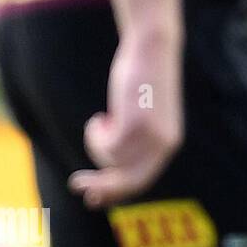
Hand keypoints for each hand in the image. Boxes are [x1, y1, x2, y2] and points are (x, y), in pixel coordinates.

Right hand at [69, 29, 182, 208]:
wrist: (151, 50)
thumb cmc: (144, 81)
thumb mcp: (143, 116)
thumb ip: (135, 141)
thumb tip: (109, 167)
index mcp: (169, 144)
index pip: (142, 181)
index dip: (116, 193)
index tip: (93, 197)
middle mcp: (164, 144)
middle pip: (128, 181)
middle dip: (101, 187)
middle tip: (77, 184)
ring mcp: (150, 136)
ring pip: (111, 160)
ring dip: (97, 144)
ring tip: (101, 121)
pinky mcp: (134, 124)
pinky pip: (105, 145)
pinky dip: (95, 133)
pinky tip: (100, 117)